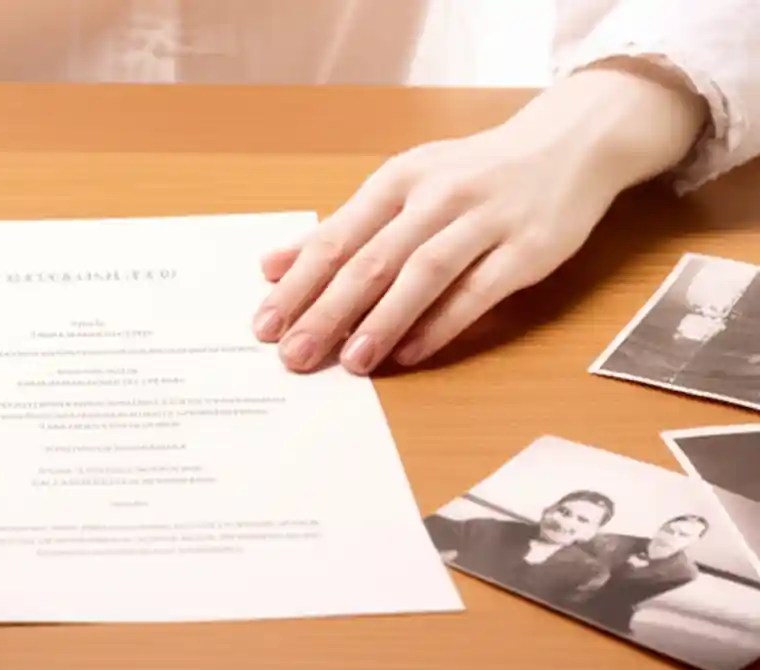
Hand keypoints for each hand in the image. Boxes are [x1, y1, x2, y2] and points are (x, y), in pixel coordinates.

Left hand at [252, 65, 708, 374]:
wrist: (568, 144)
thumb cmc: (472, 174)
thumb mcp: (402, 187)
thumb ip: (341, 228)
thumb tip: (274, 266)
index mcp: (398, 179)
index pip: (336, 237)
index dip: (298, 284)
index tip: (265, 324)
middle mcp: (438, 196)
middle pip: (372, 260)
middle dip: (328, 311)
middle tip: (295, 354)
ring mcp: (486, 220)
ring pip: (423, 274)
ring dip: (383, 321)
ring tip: (350, 362)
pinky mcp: (527, 248)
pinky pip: (478, 292)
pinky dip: (441, 324)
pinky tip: (410, 354)